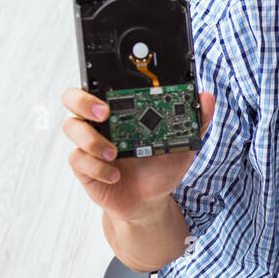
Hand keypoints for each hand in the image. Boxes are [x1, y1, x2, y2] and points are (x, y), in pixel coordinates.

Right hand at [61, 88, 215, 222]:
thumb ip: (196, 120)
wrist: (149, 200)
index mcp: (121, 108)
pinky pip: (78, 160)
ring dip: (92, 140)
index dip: (100, 76)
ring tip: (115, 154)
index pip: (102, 83)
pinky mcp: (84, 167)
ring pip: (71, 128)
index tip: (115, 83)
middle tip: (105, 113)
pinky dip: (97, 168)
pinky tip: (115, 176)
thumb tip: (207, 96)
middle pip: (73, 98)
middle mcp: (100, 122)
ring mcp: (90, 143)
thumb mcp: (183, 143)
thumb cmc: (160, 166)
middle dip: (84, 101)